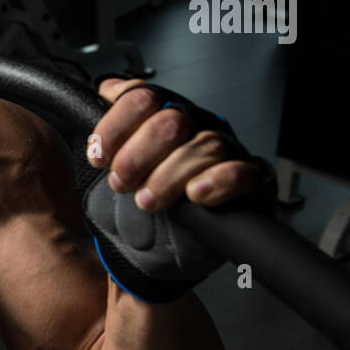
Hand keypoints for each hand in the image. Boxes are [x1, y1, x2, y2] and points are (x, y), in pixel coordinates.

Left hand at [87, 78, 266, 212]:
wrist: (156, 254)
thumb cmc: (133, 208)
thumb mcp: (105, 170)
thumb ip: (103, 132)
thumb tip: (103, 95)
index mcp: (161, 116)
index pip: (141, 97)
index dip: (115, 126)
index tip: (98, 157)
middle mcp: (195, 127)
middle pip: (171, 121)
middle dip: (137, 156)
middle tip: (122, 183)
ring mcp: (226, 152)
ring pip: (206, 146)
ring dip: (169, 177)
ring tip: (148, 201)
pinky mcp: (251, 183)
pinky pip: (244, 172)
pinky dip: (218, 181)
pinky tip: (196, 194)